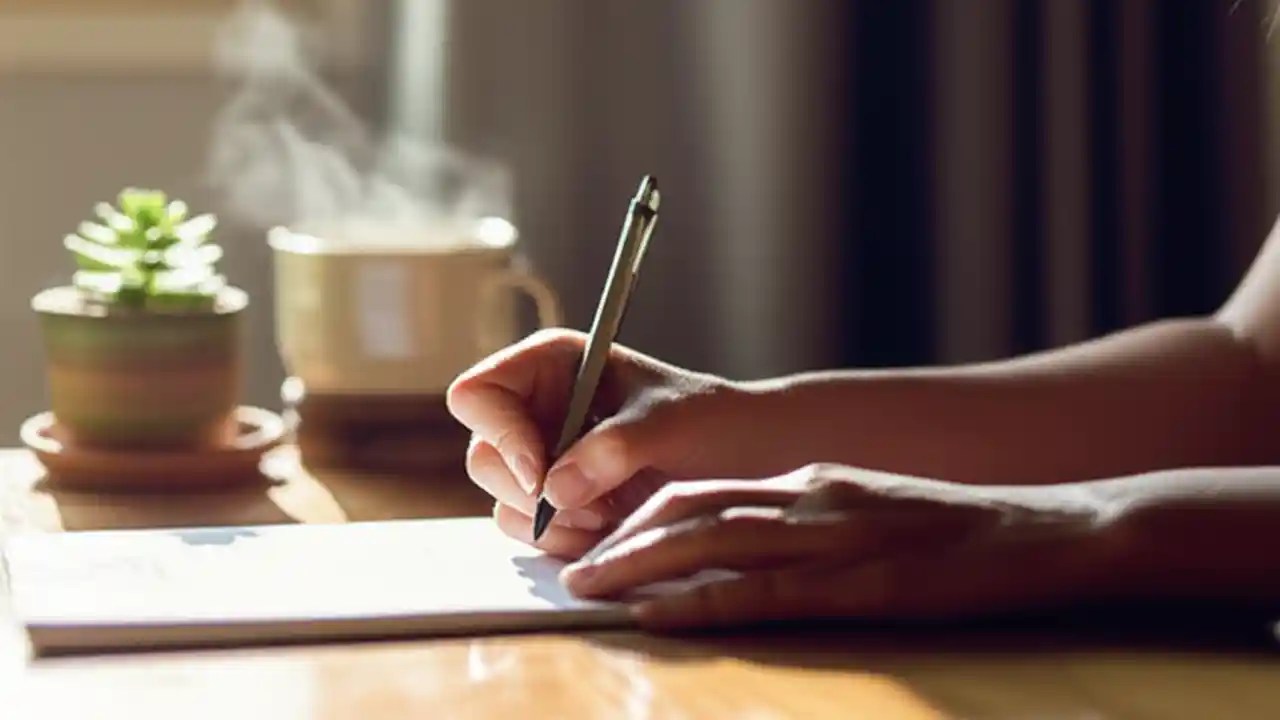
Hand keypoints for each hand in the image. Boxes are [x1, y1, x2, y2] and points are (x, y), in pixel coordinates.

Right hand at [447, 329, 759, 557]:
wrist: (751, 458)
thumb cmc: (717, 422)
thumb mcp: (672, 425)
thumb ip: (613, 448)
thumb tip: (553, 488)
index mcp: (552, 364)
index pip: (478, 395)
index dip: (500, 435)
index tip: (542, 473)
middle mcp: (538, 407)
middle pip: (483, 455)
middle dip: (530, 490)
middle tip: (591, 503)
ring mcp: (546, 456)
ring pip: (502, 499)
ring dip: (550, 520)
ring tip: (610, 514)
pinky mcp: (560, 500)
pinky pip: (529, 529)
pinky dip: (561, 538)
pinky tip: (608, 527)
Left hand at [559, 463, 1125, 629]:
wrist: (1049, 531)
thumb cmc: (960, 530)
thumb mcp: (872, 511)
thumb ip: (810, 520)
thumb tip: (746, 543)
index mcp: (812, 482)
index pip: (705, 489)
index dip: (641, 513)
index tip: (597, 536)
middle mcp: (810, 498)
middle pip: (691, 507)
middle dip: (622, 537)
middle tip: (568, 565)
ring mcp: (834, 538)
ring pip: (712, 541)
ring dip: (640, 565)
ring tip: (586, 587)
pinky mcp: (862, 584)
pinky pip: (763, 593)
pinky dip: (701, 602)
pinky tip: (659, 614)